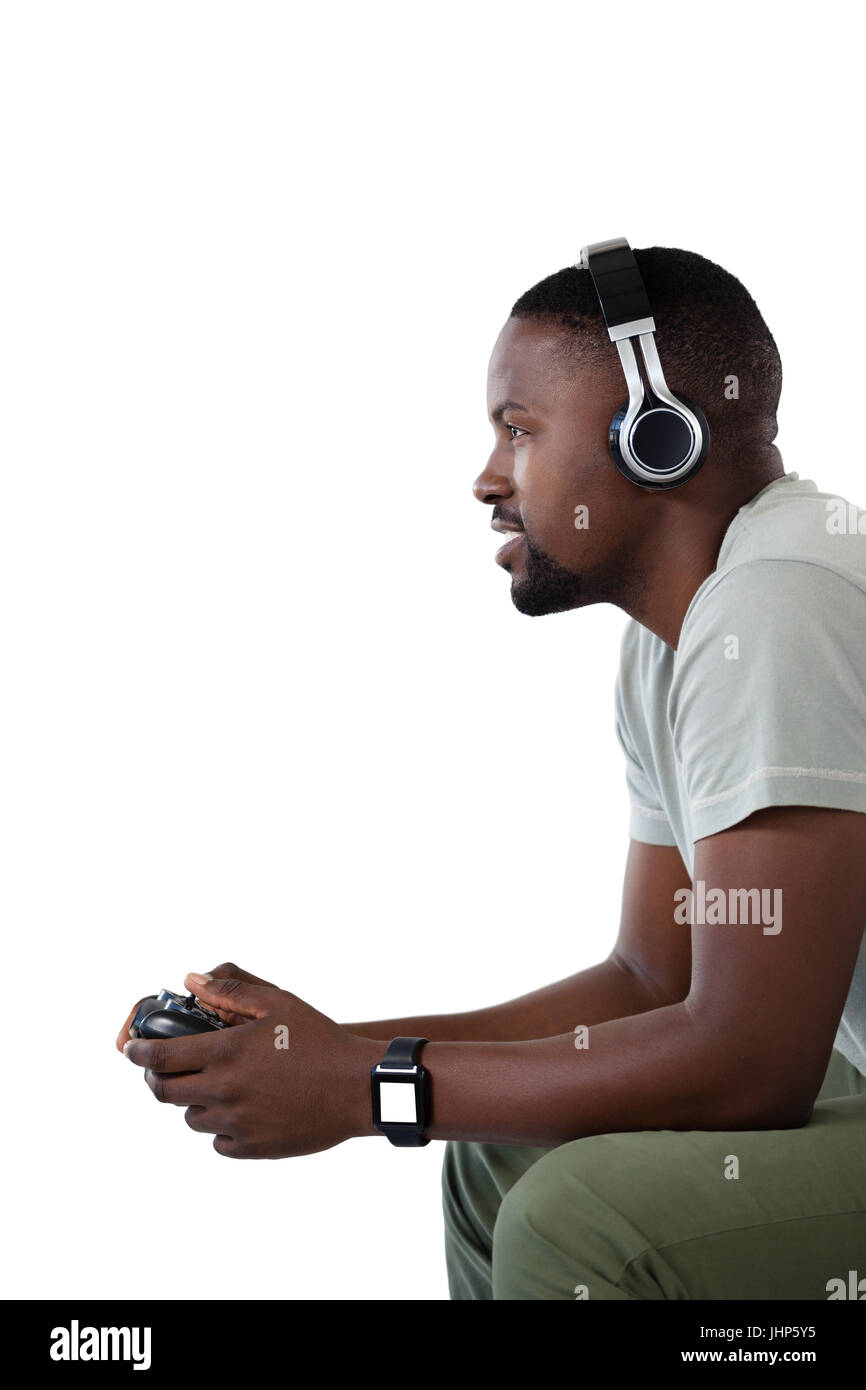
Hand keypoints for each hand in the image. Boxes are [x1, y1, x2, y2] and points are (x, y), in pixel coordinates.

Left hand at [122, 973, 378, 1157]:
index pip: (160, 1056)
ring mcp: (236, 1123)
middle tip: (163, 1069)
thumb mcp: (278, 1003)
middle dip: (156, 1078)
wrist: (357, 1088)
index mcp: (225, 1052)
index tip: (131, 1048)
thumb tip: (192, 980)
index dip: (138, 1051)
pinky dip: (220, 1127)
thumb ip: (231, 990)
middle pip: (164, 1092)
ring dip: (193, 1101)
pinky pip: (218, 1142)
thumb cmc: (320, 1040)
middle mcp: (224, 1091)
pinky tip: (238, 1110)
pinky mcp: (252, 1148)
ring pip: (191, 1118)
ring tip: (214, 1086)